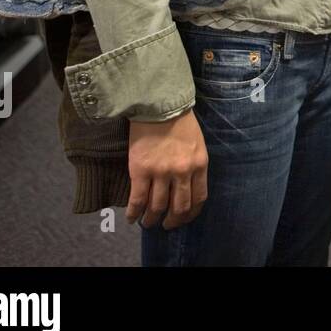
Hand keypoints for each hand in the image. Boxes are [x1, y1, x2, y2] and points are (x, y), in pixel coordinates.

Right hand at [127, 109, 208, 228]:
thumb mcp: (196, 144)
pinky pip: (137, 200)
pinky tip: (131, 218)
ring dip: (152, 219)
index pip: (199, 198)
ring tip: (147, 223)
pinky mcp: (140, 170)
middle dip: (172, 221)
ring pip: (157, 207)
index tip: (183, 219)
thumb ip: (194, 165)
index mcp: (199, 165)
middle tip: (166, 225)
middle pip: (179, 207)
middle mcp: (182, 172)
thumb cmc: (178, 121)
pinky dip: (134, 212)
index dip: (190, 214)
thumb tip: (186, 186)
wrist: (157, 105)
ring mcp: (161, 173)